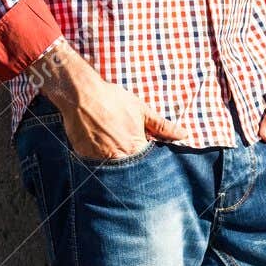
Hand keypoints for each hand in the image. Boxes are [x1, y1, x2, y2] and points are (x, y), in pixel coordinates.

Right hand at [34, 42, 183, 158]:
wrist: (81, 94)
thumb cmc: (113, 100)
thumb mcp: (141, 110)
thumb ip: (162, 126)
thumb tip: (183, 134)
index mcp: (135, 148)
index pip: (149, 164)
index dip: (150, 160)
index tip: (148, 155)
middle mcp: (118, 158)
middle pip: (131, 171)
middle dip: (134, 165)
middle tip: (127, 149)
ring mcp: (99, 160)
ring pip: (113, 170)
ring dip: (117, 163)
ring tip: (113, 147)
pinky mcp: (85, 158)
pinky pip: (96, 166)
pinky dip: (100, 161)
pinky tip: (100, 147)